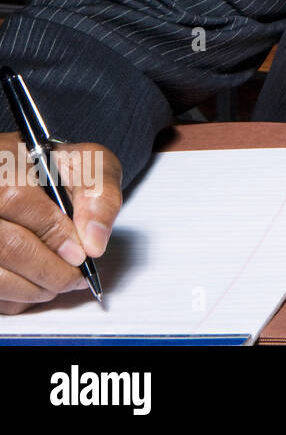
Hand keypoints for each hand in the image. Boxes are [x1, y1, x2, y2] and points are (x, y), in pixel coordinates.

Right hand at [0, 132, 121, 314]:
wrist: (32, 173)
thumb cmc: (58, 169)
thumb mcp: (89, 166)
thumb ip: (99, 195)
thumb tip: (94, 242)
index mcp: (3, 164)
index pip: (17, 200)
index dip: (53, 233)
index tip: (81, 254)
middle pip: (6, 245)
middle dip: (49, 269)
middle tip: (75, 277)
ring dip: (33, 288)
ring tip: (59, 283)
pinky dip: (16, 296)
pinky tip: (36, 284)